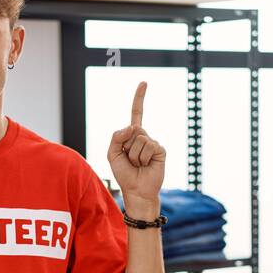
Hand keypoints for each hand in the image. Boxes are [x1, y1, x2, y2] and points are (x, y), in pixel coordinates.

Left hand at [106, 82, 165, 215]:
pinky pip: (149, 146)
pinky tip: (146, 165)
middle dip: (127, 146)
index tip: (144, 82)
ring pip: (140, 139)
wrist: (136, 190)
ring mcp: (153, 143)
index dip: (139, 98)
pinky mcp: (161, 150)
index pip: (136, 113)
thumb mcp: (112, 154)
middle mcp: (144, 136)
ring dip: (134, 155)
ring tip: (138, 165)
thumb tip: (133, 126)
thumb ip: (116, 137)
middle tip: (130, 160)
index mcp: (132, 136)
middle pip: (133, 129)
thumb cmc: (124, 174)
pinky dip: (143, 158)